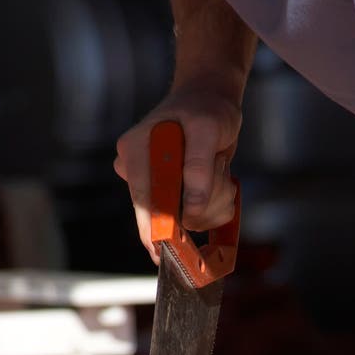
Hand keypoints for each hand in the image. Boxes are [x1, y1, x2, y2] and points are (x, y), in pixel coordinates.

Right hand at [114, 84, 241, 262]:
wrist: (212, 100)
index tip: (165, 255)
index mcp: (136, 152)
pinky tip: (217, 177)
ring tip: (218, 166)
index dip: (155, 231)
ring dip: (215, 201)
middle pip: (166, 216)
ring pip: (188, 220)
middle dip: (201, 204)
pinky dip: (216, 204)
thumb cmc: (208, 108)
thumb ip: (199, 170)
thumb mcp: (208, 131)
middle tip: (217, 168)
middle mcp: (139, 171)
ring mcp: (156, 186)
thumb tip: (190, 211)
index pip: (144, 201)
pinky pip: (198, 218)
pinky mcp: (173, 196)